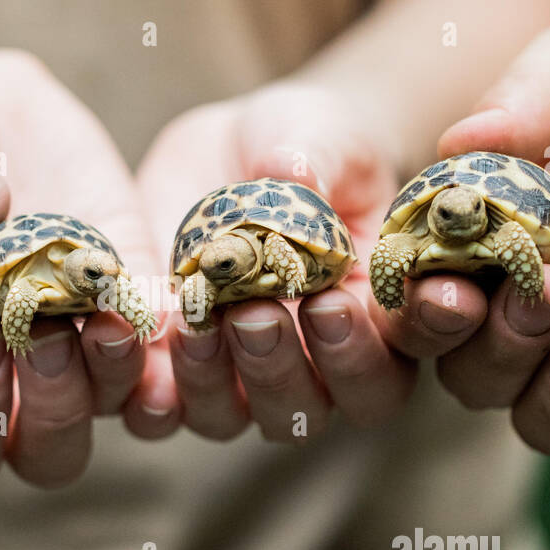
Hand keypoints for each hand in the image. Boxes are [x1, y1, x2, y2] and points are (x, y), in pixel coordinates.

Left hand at [137, 84, 416, 441]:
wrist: (226, 155)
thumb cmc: (300, 144)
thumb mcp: (316, 133)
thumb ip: (318, 159)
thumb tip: (293, 179)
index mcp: (381, 313)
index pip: (410, 345)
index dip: (415, 329)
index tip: (373, 296)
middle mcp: (321, 366)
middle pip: (325, 402)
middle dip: (297, 364)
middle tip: (266, 312)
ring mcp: (245, 381)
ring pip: (245, 416)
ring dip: (224, 379)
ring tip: (203, 321)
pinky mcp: (176, 376)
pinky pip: (164, 413)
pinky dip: (151, 391)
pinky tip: (134, 347)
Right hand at [431, 0, 549, 457]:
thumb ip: (533, 98)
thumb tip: (461, 140)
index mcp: (483, 242)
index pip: (421, 300)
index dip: (420, 309)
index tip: (451, 289)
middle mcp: (524, 307)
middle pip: (471, 373)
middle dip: (495, 348)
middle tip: (543, 298)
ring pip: (540, 417)